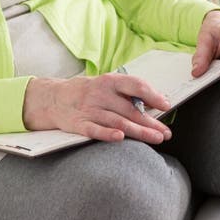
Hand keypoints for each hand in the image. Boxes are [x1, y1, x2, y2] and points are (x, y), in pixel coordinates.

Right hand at [22, 73, 172, 143]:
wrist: (53, 98)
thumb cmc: (87, 92)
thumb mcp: (106, 85)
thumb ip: (127, 93)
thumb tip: (155, 102)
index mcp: (109, 81)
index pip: (135, 85)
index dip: (152, 95)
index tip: (165, 105)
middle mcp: (100, 94)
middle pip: (130, 110)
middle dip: (150, 122)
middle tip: (165, 132)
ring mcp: (89, 109)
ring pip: (118, 122)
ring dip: (138, 131)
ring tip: (155, 138)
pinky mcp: (79, 124)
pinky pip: (95, 130)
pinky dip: (107, 134)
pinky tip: (120, 139)